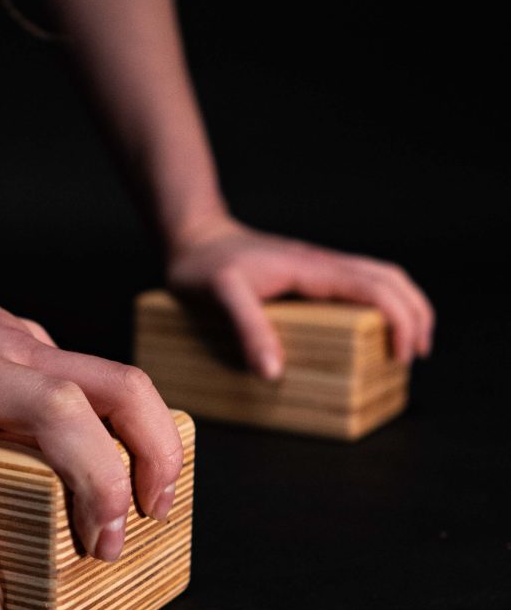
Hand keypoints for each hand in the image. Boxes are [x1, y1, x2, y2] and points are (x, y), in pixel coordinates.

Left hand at [166, 215, 434, 377]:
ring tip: (404, 345)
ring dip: (402, 308)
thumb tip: (274, 373)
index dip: (399, 321)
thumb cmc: (202, 265)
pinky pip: (358, 285)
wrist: (192, 236)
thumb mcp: (221, 294)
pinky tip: (367, 330)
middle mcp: (323, 264)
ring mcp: (318, 267)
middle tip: (416, 354)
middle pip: (391, 279)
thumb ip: (248, 328)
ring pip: (379, 278)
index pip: (377, 288)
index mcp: (314, 268)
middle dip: (415, 313)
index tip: (400, 357)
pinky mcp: (308, 274)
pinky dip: (378, 305)